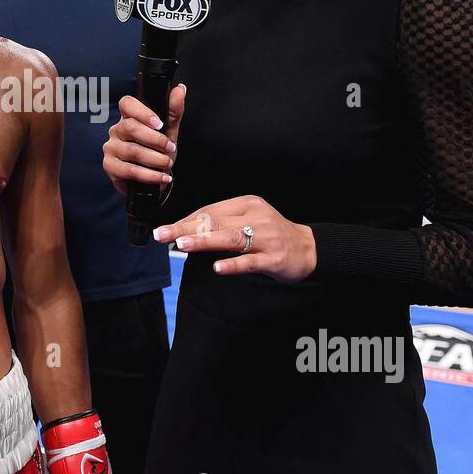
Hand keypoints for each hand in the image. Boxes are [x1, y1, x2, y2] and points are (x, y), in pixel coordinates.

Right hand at [102, 84, 185, 195]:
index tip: (159, 123)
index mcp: (128, 117)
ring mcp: (111, 148)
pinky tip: (162, 176)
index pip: (126, 104)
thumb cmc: (157, 151)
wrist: (152, 178)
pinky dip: (150, 175)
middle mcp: (116, 130)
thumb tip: (180, 89)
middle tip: (170, 148)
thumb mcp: (168, 131)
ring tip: (167, 163)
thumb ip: (173, 111)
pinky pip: (130, 170)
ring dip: (156, 159)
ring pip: (133, 150)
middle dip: (155, 139)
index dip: (142, 112)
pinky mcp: (110, 166)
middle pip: (131, 127)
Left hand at [153, 195, 316, 281]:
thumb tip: (188, 229)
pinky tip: (217, 268)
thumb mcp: (250, 220)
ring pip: (230, 238)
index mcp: (247, 205)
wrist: (309, 249)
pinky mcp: (274, 258)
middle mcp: (256, 217)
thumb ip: (224, 222)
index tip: (167, 229)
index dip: (187, 220)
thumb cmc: (274, 234)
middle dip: (186, 228)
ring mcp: (266, 238)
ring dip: (204, 241)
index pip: (210, 210)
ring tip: (181, 244)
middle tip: (163, 234)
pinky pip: (250, 261)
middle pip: (215, 222)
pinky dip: (233, 264)